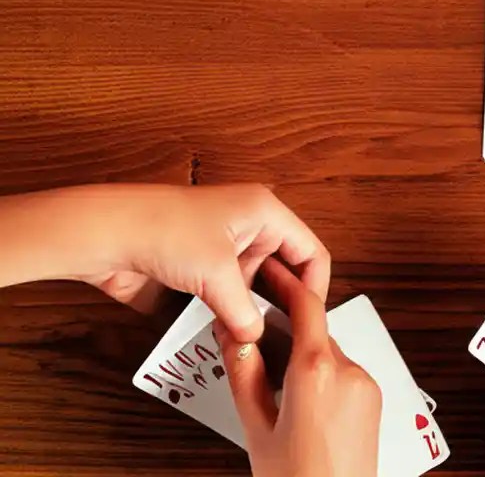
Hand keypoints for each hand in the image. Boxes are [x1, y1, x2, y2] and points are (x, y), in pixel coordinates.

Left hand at [76, 183, 329, 343]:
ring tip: (254, 341)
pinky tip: (227, 336)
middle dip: (283, 304)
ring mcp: (221, 248)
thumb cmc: (159, 229)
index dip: (315, 286)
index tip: (310, 320)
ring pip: (255, 288)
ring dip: (253, 313)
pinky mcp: (198, 268)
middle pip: (285, 271)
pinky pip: (226, 297)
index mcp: (264, 212)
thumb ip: (244, 313)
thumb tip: (255, 338)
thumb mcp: (216, 274)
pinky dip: (228, 316)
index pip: (310, 250)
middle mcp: (247, 227)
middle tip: (284, 337)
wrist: (101, 235)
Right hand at [216, 259, 380, 476]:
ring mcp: (367, 385)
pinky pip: (345, 373)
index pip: (306, 306)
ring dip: (305, 361)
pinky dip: (323, 377)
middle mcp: (350, 371)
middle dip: (287, 336)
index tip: (269, 273)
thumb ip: (243, 374)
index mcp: (316, 371)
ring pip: (330, 354)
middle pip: (315, 332)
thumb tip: (232, 336)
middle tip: (256, 347)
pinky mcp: (375, 399)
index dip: (286, 283)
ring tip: (278, 394)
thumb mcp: (257, 425)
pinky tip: (303, 406)